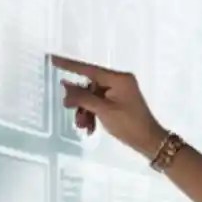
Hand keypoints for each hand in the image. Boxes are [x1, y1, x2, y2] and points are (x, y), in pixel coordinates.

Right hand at [50, 53, 166, 156]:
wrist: (149, 141)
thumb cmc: (128, 124)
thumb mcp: (103, 110)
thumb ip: (82, 97)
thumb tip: (65, 85)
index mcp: (118, 79)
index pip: (89, 69)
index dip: (69, 65)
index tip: (53, 59)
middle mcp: (120, 81)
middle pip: (90, 86)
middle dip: (80, 102)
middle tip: (71, 112)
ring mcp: (120, 92)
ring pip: (93, 98)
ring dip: (85, 111)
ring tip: (82, 126)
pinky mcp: (120, 103)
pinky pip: (100, 104)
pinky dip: (93, 114)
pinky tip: (90, 128)